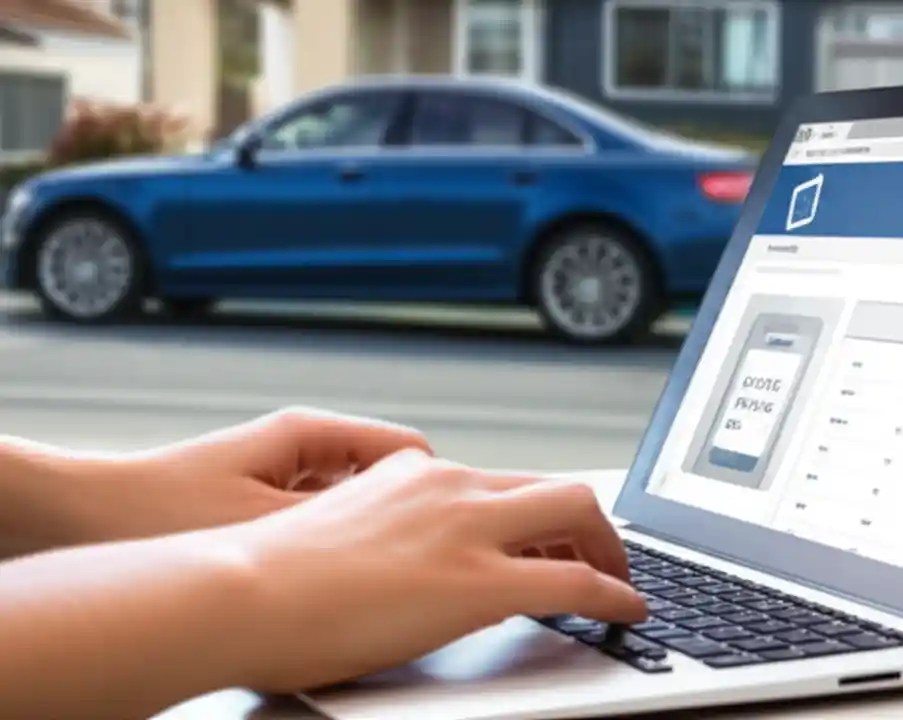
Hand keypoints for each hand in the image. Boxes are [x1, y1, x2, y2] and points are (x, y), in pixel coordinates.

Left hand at [70, 408, 431, 542]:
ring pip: (353, 502)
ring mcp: (283, 474)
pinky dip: (325, 544)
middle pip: (385, 477)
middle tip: (403, 557)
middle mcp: (301, 446)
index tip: (442, 527)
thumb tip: (405, 526)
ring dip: (359, 533)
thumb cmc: (161, 507)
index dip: (433, 490)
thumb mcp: (267, 520)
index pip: (409, 450)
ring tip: (353, 569)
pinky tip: (313, 575)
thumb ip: (342, 521)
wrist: (85, 514)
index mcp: (311, 433)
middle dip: (399, 515)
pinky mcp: (263, 502)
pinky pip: (319, 521)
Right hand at [226, 449, 646, 692]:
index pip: (495, 481)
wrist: (235, 592)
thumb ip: (373, 526)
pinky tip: (626, 608)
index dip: (532, 510)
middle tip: (597, 553)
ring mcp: (467, 529)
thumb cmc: (260, 578)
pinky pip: (575, 581)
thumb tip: (387, 557)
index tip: (543, 533)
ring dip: (605, 547)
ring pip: (573, 511)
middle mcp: (449, 487)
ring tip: (616, 579)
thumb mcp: (327, 529)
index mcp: (411, 474)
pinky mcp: (479, 581)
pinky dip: (613, 592)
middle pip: (550, 486)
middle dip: (585, 520)